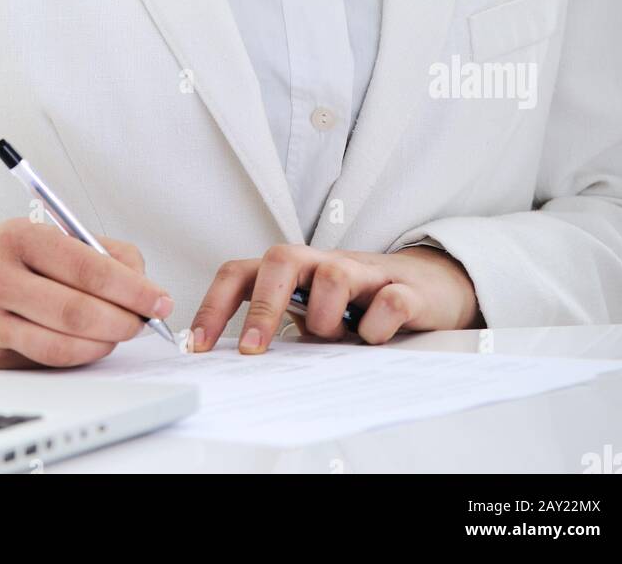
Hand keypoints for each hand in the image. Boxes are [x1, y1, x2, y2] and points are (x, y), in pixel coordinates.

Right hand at [0, 218, 173, 368]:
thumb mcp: (38, 234)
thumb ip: (94, 249)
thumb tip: (140, 279)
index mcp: (21, 236)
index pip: (88, 265)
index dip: (132, 287)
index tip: (159, 298)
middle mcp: (0, 275)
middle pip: (78, 308)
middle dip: (124, 319)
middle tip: (145, 320)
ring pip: (63, 341)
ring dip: (104, 341)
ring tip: (121, 333)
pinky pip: (45, 359)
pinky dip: (79, 355)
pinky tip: (92, 345)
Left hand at [190, 244, 483, 352]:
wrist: (423, 284)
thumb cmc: (355, 302)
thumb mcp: (309, 311)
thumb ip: (279, 325)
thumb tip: (235, 361)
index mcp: (293, 271)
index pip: (241, 273)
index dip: (214, 305)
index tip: (198, 346)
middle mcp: (322, 263)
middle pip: (282, 259)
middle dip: (263, 306)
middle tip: (254, 350)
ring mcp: (363, 272)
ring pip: (335, 275)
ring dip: (327, 318)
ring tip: (335, 340)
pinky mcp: (403, 289)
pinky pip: (388, 301)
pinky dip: (377, 326)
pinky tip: (374, 339)